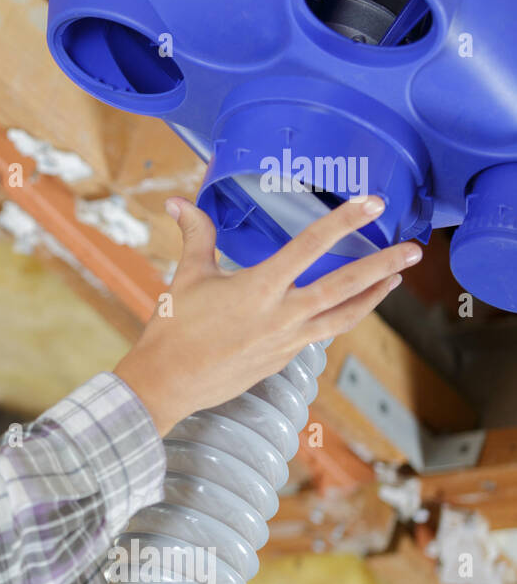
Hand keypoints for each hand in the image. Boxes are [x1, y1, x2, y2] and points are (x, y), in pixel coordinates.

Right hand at [113, 194, 421, 437]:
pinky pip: (318, 335)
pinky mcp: (282, 360)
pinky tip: (344, 311)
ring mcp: (286, 341)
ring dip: (373, 297)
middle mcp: (281, 314)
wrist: (167, 382)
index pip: (310, 246)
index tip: (373, 205)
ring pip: (342, 317)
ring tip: (394, 280)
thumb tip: (179, 201)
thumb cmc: (172, 328)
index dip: (344, 222)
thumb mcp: (187, 275)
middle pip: (345, 287)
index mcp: (259, 287)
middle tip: (416, 250)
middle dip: (383, 265)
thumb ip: (196, 235)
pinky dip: (337, 319)